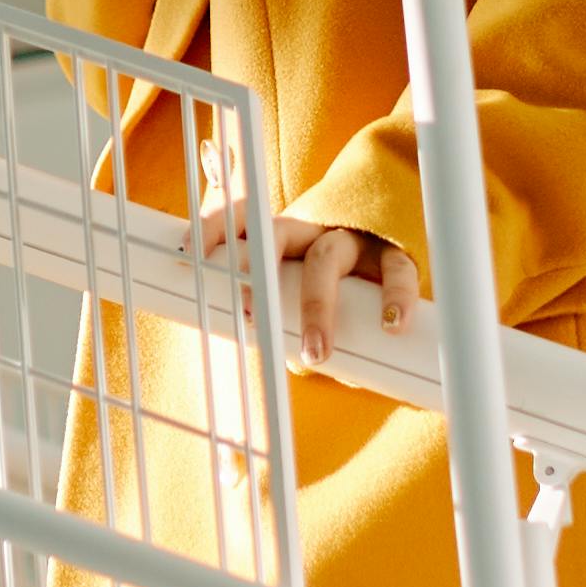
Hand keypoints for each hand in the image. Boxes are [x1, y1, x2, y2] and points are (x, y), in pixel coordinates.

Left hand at [198, 207, 418, 368]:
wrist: (396, 233)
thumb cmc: (339, 281)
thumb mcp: (305, 287)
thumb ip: (288, 319)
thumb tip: (273, 367)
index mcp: (286, 235)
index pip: (244, 219)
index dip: (215, 226)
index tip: (188, 251)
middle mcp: (316, 228)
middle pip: (280, 238)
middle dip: (262, 281)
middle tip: (251, 322)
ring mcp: (356, 236)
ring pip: (329, 258)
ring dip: (318, 307)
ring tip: (317, 354)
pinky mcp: (396, 250)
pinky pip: (397, 270)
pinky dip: (394, 297)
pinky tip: (391, 325)